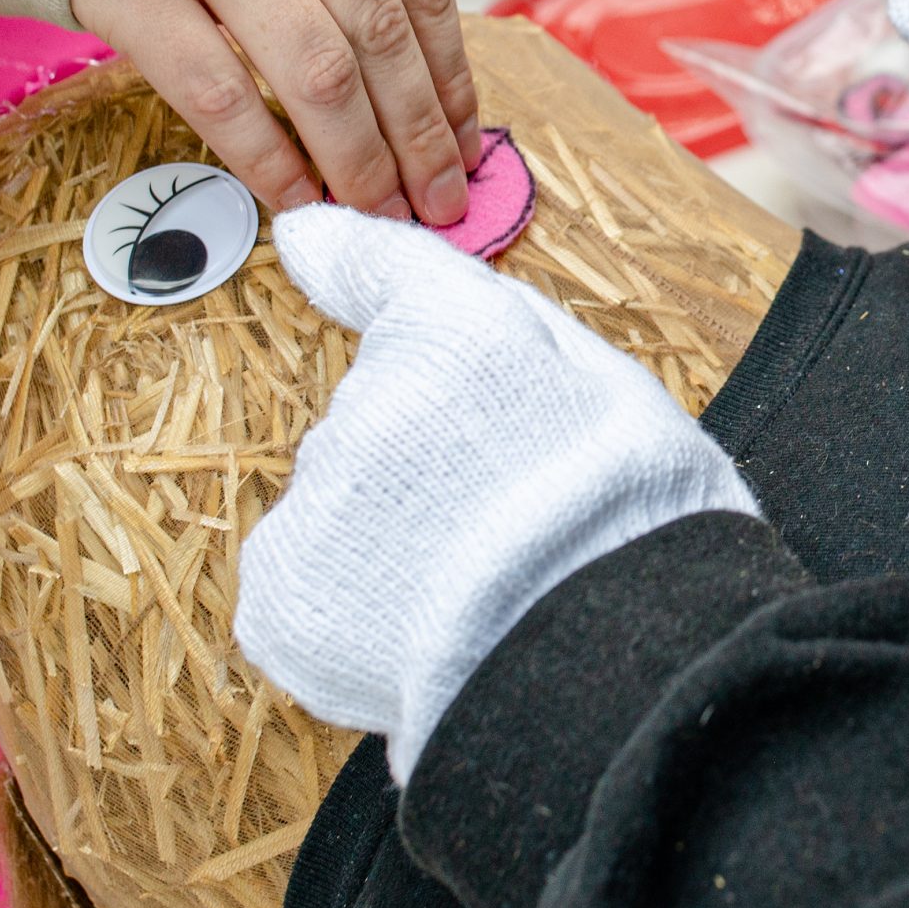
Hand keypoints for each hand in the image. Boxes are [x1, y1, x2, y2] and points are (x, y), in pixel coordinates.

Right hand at [71, 0, 481, 223]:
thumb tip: (426, 89)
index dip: (451, 76)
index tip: (467, 141)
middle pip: (377, 31)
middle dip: (419, 134)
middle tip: (439, 200)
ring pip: (315, 71)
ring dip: (359, 159)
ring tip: (381, 209)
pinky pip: (223, 96)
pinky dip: (272, 160)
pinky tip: (298, 197)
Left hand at [236, 205, 757, 779]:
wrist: (608, 663)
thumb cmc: (627, 520)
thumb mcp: (593, 373)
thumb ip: (466, 306)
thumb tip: (321, 244)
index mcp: (451, 333)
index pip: (372, 266)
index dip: (351, 264)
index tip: (318, 246)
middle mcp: (363, 403)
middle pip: (377, 420)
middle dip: (424, 461)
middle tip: (505, 514)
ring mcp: (314, 503)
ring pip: (343, 507)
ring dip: (390, 540)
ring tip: (474, 584)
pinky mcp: (281, 597)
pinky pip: (308, 586)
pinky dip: (353, 609)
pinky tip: (424, 626)